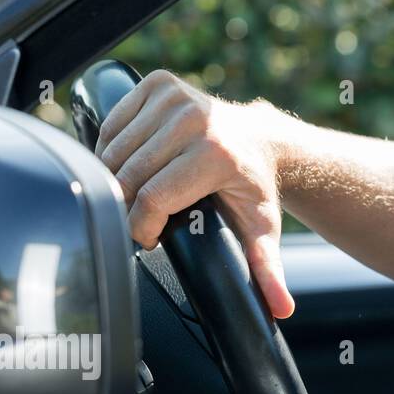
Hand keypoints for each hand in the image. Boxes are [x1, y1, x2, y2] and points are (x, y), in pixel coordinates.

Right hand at [95, 70, 294, 318]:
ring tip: (143, 191)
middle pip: (128, 175)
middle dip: (127, 204)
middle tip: (144, 216)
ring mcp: (175, 97)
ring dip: (116, 177)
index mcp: (215, 153)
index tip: (150, 238)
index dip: (142, 226)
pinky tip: (138, 160)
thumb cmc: (253, 186)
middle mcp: (196, 119)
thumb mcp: (261, 228)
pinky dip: (113, 147)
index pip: (151, 199)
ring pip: (114, 150)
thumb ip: (267, 270)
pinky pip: (112, 123)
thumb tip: (281, 309)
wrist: (263, 138)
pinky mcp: (158, 83)